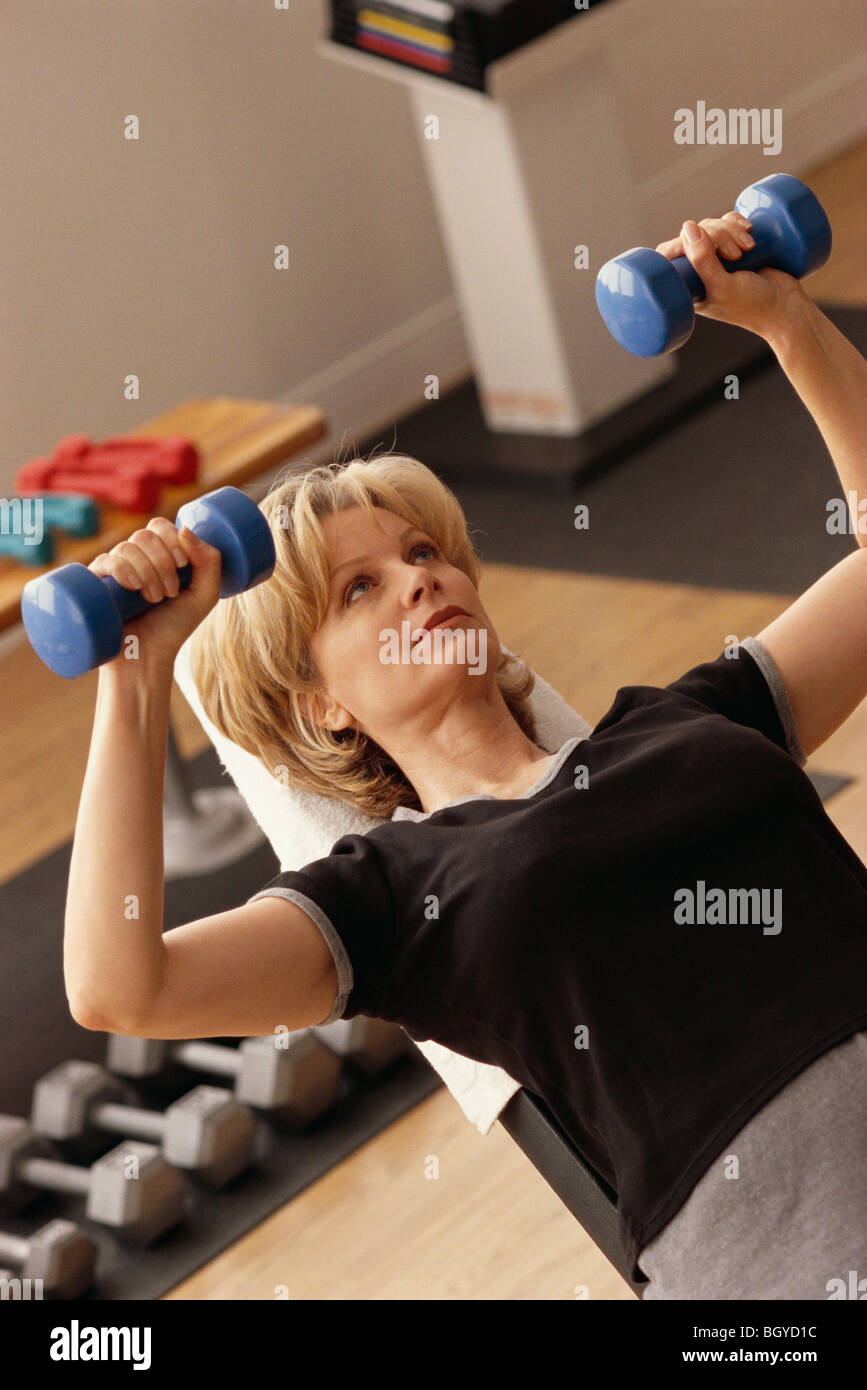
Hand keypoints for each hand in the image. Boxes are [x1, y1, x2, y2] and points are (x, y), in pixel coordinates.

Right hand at [88, 516, 222, 666]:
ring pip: (127, 547)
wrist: (147, 657)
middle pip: (144, 535)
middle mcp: (133, 558)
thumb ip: (209, 562)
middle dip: (162, 562)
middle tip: (170, 592)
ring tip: (155, 600)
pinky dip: (122, 569)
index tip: (183, 565)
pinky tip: (133, 587)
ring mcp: (113, 570)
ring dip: (147, 572)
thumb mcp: (204, 595)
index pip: (160, 527)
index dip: (172, 539)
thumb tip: (185, 528)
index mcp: (156, 555)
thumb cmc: (174, 627)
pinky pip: (105, 561)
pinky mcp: (95, 583)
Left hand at [655, 211, 809, 341]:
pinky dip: (737, 221)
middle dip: (716, 234)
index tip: (703, 245)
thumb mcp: (723, 286)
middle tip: (736, 255)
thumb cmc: (752, 305)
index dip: (683, 242)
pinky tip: (749, 228)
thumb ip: (703, 260)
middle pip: (694, 234)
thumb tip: (687, 226)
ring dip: (730, 228)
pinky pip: (728, 222)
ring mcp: (719, 258)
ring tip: (749, 247)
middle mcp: (700, 270)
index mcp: (688, 286)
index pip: (669, 254)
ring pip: (712, 225)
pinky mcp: (737, 246)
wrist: (788, 308)